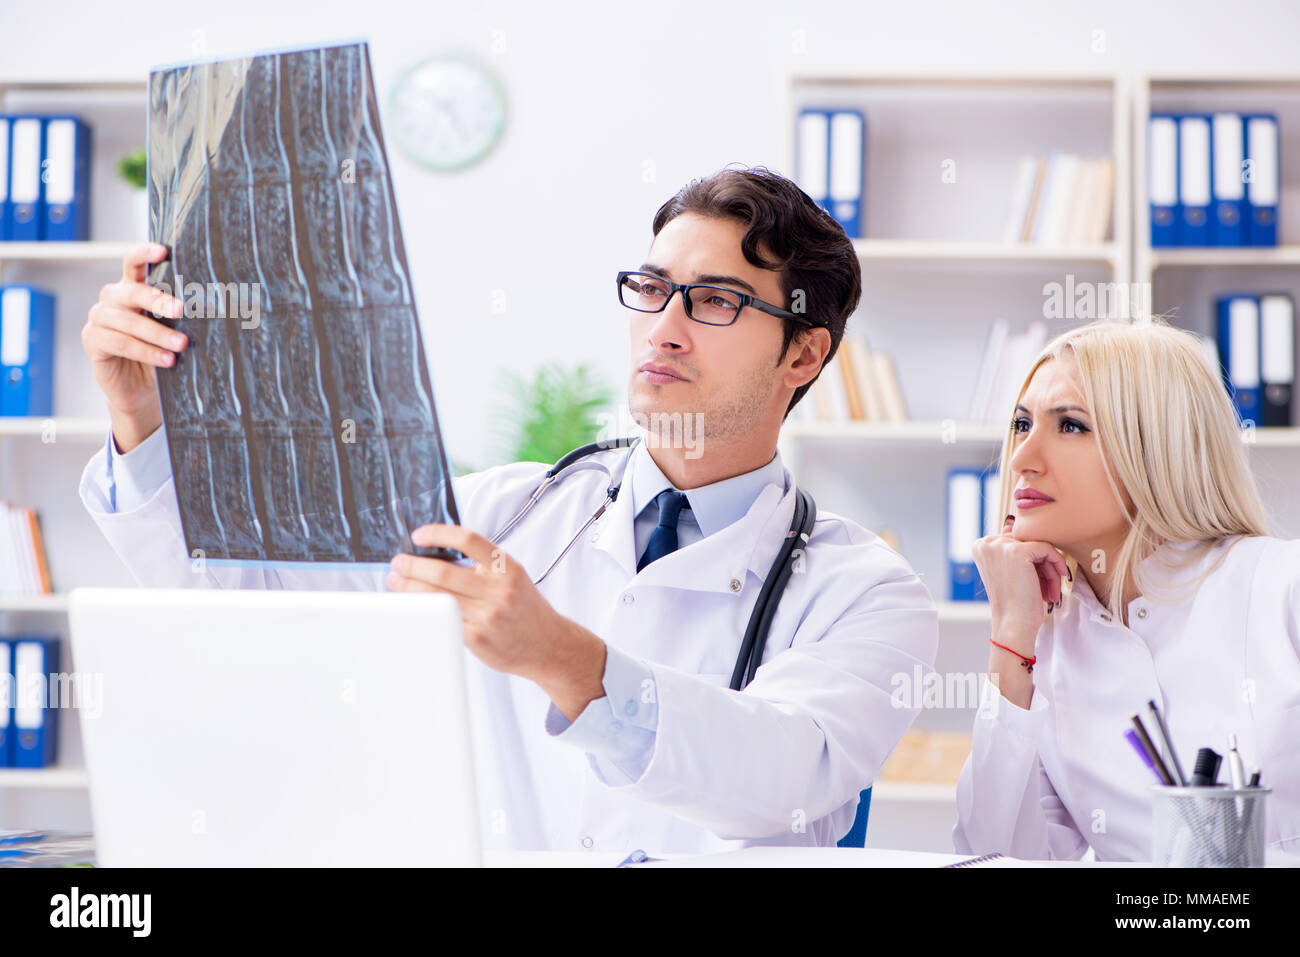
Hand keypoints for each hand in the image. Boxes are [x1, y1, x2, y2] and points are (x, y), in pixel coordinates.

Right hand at [82, 243, 187, 452]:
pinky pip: (120, 343)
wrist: (142, 391)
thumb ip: (180, 314)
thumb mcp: (174, 330)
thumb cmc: (162, 354)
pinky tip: (167, 360)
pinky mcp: (93, 341)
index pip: (132, 263)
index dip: (144, 254)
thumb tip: (212, 303)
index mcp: (132, 288)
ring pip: (127, 321)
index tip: (163, 251)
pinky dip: (146, 351)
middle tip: (181, 309)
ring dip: (157, 333)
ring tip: (181, 344)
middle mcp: (112, 299)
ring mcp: (99, 318)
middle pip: (131, 292)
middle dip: (157, 300)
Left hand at [386, 524, 607, 720]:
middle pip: (444, 571)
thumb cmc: (525, 608)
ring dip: (410, 588)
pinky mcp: (476, 639)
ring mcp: (487, 616)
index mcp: (507, 568)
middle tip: (398, 562)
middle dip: (413, 565)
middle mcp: (498, 590)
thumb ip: (482, 567)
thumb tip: (436, 556)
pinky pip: (443, 621)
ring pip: (438, 597)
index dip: (439, 534)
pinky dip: (425, 611)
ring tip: (397, 581)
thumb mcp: (512, 577)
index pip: (469, 541)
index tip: (419, 535)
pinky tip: (415, 606)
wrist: (548, 645)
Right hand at [972, 514, 1070, 652]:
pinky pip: (1048, 548)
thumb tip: (1018, 525)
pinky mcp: (1017, 551)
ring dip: (1050, 569)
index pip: (1017, 541)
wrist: (1013, 624)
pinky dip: (1057, 564)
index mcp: (980, 546)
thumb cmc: (1013, 603)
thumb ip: (1014, 548)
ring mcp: (1000, 545)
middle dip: (1042, 566)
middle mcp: (986, 543)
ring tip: (1051, 590)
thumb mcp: (1009, 571)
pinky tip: (1059, 581)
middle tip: (1047, 589)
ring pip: (1039, 546)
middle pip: (1028, 542)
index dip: (1031, 562)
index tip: (1037, 583)